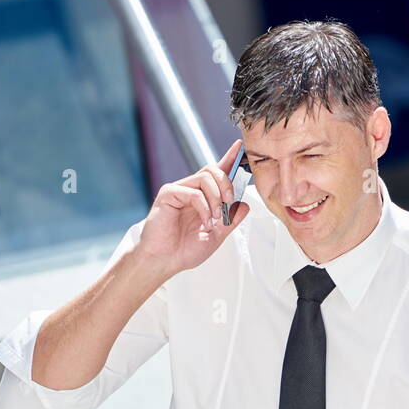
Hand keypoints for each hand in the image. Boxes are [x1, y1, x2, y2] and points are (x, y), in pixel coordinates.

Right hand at [137, 138, 249, 276]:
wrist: (164, 261)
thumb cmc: (184, 250)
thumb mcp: (216, 235)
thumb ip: (231, 220)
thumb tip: (244, 205)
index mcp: (203, 197)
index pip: (217, 173)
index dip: (230, 159)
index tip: (240, 147)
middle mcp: (191, 190)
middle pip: (213, 169)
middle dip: (227, 184)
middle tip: (229, 203)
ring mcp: (179, 190)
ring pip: (205, 177)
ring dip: (217, 197)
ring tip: (216, 217)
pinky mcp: (168, 194)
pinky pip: (193, 192)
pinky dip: (204, 207)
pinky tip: (205, 221)